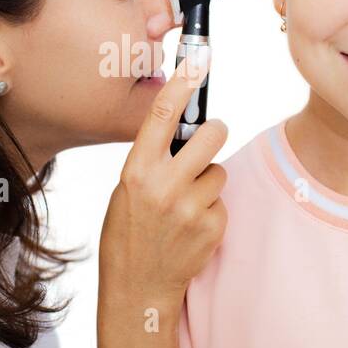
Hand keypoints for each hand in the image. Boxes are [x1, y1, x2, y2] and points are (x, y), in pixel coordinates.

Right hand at [99, 48, 227, 306]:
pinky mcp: (212, 227)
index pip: (162, 116)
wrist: (136, 288)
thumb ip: (152, 161)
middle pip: (213, 135)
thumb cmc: (127, 234)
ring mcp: (191, 208)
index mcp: (136, 171)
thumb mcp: (126, 191)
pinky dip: (211, 209)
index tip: (199, 59)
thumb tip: (185, 133)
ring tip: (185, 204)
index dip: (183, 83)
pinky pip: (222, 202)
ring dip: (208, 181)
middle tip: (205, 144)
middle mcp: (164, 186)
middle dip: (214, 134)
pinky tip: (190, 227)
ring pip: (220, 171)